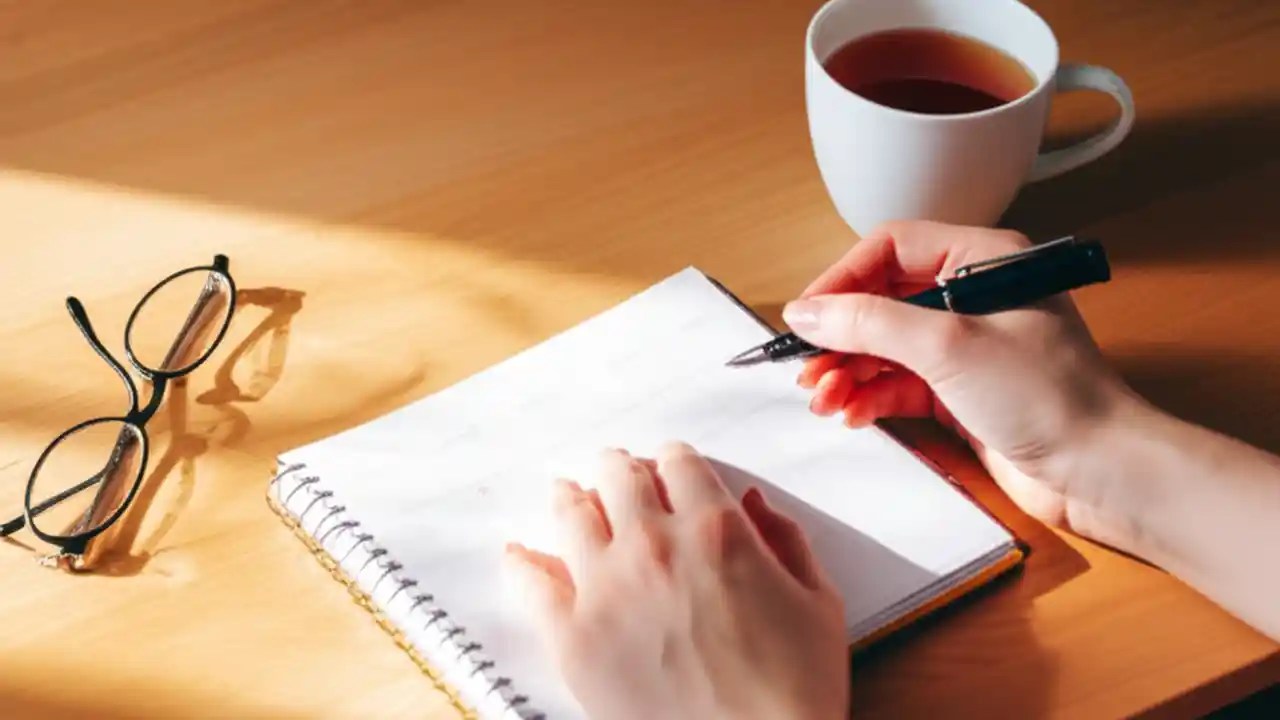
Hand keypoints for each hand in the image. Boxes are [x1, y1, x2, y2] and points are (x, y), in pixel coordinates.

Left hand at [504, 443, 848, 719]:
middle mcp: (655, 545)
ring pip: (571, 514)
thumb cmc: (794, 692)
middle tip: (617, 472)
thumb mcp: (818, 603)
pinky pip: (532, 582)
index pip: (679, 462)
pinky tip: (518, 554)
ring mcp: (606, 588)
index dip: (675, 461)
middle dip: (621, 469)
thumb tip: (753, 503)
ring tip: (567, 494)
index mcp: (717, 530)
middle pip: (620, 476)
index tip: (670, 467)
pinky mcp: (573, 636)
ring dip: (572, 497)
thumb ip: (787, 540)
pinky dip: (522, 562)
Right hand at [784, 221, 1137, 535]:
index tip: (804, 318)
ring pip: (885, 346)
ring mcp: (967, 346)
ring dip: (848, 371)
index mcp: (982, 259)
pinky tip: (851, 414)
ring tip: (823, 401)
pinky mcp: (962, 392)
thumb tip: (803, 312)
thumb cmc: (1045, 396)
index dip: (841, 280)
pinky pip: (899, 383)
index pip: (890, 249)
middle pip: (881, 300)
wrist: (1099, 472)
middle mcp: (973, 296)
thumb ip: (869, 323)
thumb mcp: (947, 346)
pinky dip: (870, 397)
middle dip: (840, 336)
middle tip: (806, 370)